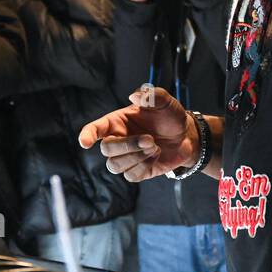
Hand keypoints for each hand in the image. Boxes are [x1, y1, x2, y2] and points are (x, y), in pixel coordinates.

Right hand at [79, 85, 195, 181]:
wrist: (186, 135)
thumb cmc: (169, 116)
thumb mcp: (164, 101)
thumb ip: (152, 95)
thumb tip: (136, 95)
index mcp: (117, 122)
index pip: (95, 129)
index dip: (87, 135)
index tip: (85, 142)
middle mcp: (118, 140)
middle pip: (106, 149)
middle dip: (127, 146)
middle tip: (149, 139)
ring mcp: (126, 157)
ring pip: (115, 165)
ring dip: (136, 157)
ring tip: (154, 145)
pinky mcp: (137, 171)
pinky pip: (130, 175)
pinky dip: (144, 166)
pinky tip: (156, 154)